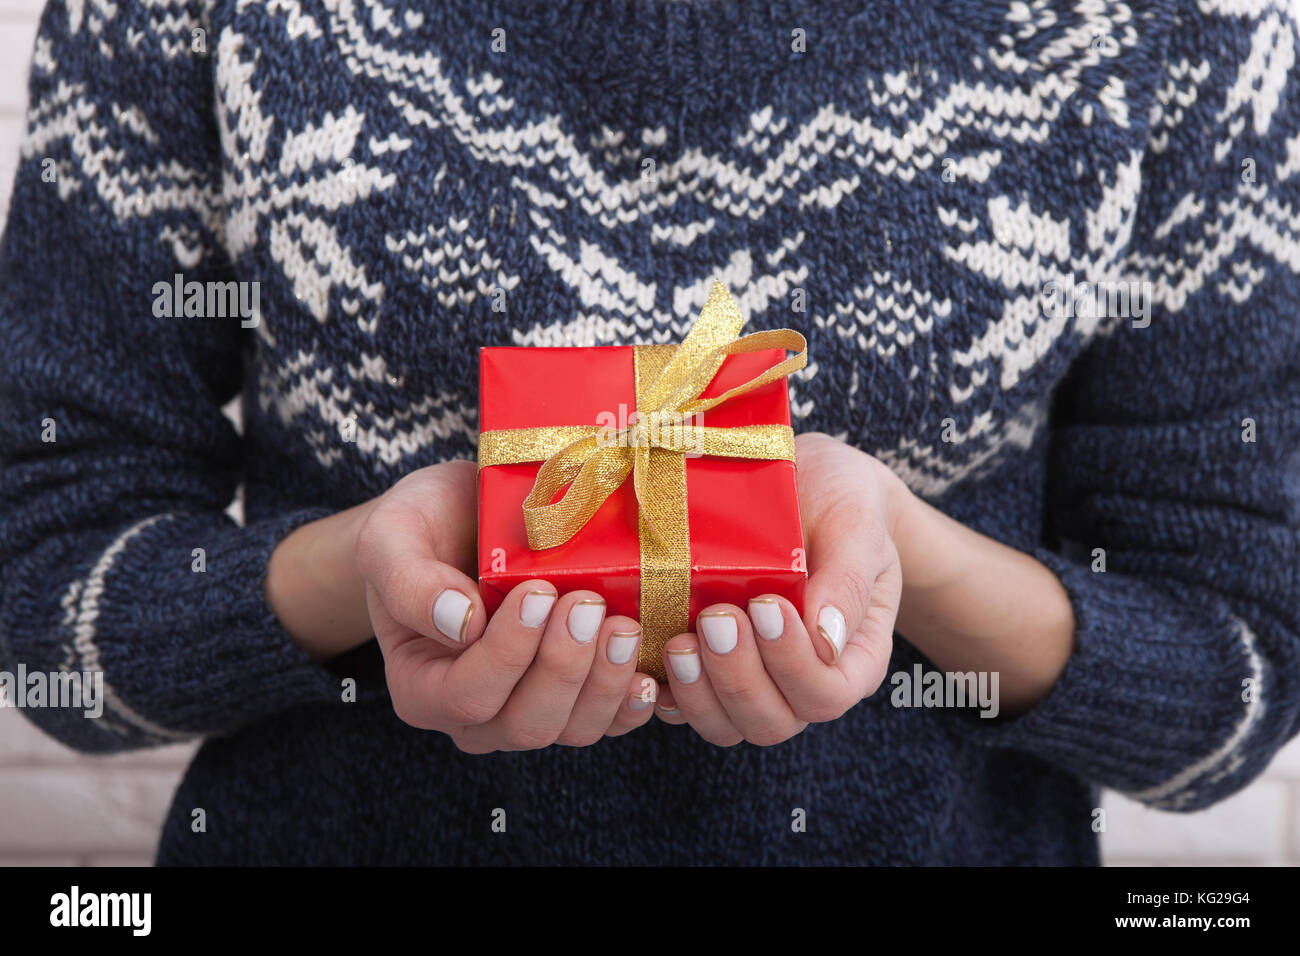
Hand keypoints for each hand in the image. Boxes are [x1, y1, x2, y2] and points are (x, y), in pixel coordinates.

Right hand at [354, 460, 657, 751]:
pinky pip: (609, 721)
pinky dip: (632, 701)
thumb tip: (460, 623)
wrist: (462, 518)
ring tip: (623, 626)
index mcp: (421, 687)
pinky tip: (648, 669)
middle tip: (587, 605)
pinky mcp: (575, 697)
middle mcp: (475, 715)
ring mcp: (528, 710)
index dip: (508, 653)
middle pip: (527, 724)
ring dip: (605, 682)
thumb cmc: (423, 528)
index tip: (538, 592)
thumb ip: (410, 583)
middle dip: (564, 667)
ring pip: (573, 730)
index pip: (467, 696)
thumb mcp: (394, 539)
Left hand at [654, 432, 903, 744]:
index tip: (768, 605)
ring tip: (679, 639)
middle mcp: (801, 678)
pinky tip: (646, 651)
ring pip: (723, 724)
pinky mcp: (705, 664)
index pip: (826, 694)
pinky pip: (680, 704)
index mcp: (850, 654)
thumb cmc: (838, 498)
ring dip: (697, 690)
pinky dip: (661, 689)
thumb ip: (848, 578)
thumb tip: (826, 638)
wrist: (803, 476)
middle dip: (738, 678)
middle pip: (771, 721)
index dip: (794, 664)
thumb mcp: (855, 522)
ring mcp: (750, 676)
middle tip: (717, 617)